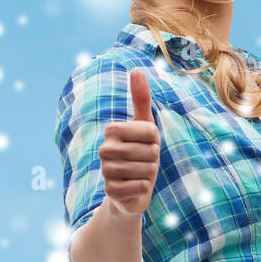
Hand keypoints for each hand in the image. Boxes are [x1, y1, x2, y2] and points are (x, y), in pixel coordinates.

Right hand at [98, 67, 160, 216]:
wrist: (132, 188)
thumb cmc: (141, 152)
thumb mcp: (145, 125)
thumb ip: (140, 99)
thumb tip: (136, 69)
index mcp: (112, 130)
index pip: (150, 131)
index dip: (155, 139)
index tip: (147, 143)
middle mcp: (104, 149)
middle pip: (149, 152)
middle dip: (154, 158)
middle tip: (145, 161)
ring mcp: (105, 171)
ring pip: (146, 170)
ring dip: (150, 174)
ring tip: (141, 173)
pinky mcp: (110, 192)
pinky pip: (140, 187)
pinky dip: (145, 188)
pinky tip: (137, 186)